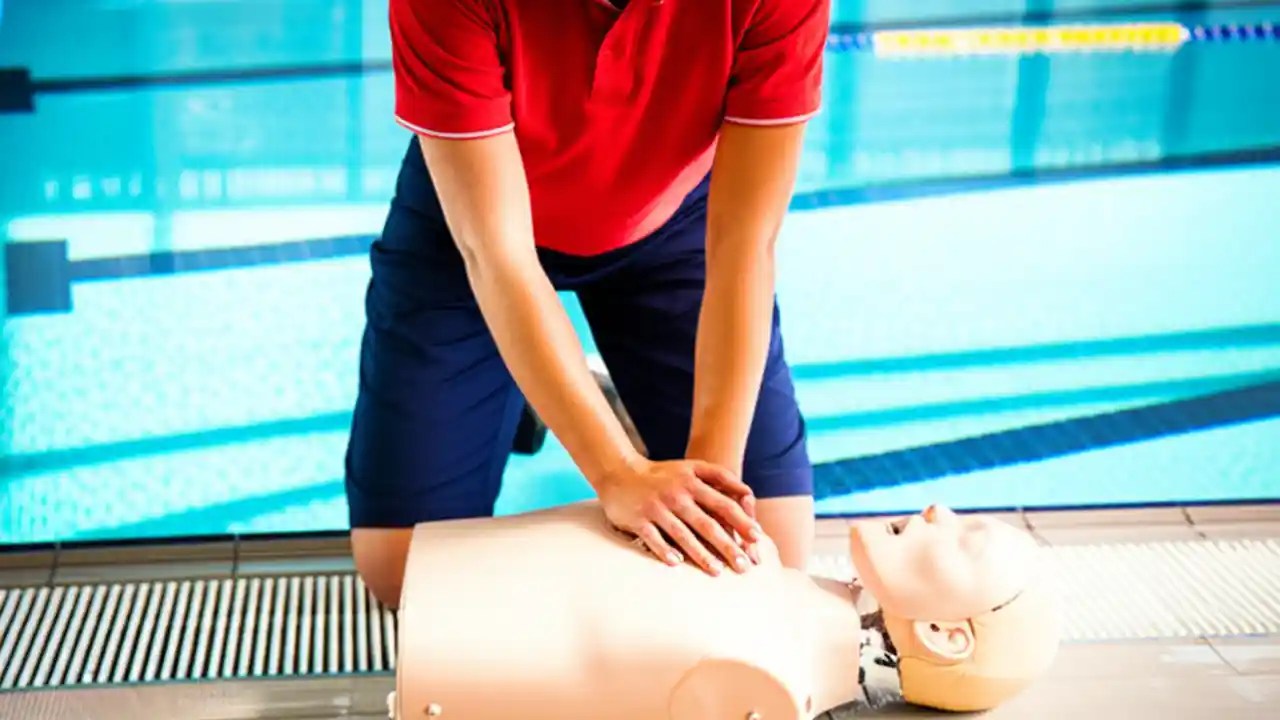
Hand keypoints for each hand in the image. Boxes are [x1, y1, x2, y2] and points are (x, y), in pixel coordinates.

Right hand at [597, 456, 761, 575]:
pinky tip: (677, 563)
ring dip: (701, 554)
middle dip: (727, 546)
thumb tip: (748, 494)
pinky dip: (665, 550)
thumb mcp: (690, 467)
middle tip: (744, 566)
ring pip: (683, 534)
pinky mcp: (638, 518)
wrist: (618, 471)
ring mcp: (657, 507)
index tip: (757, 538)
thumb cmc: (662, 474)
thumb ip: (718, 477)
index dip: (741, 520)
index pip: (723, 503)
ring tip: (717, 571)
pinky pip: (653, 538)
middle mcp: (676, 494)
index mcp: (692, 482)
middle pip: (707, 523)